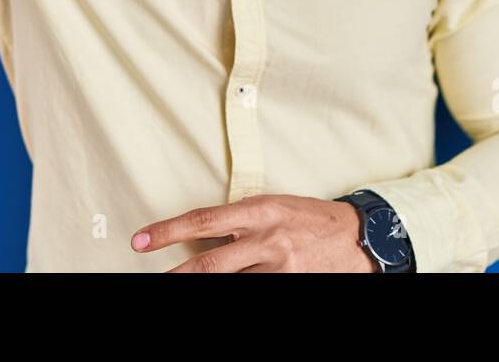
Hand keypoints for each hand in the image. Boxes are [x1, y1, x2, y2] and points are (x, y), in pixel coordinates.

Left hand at [132, 194, 377, 272]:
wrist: (357, 237)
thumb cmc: (311, 218)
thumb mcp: (274, 206)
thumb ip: (240, 220)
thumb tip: (201, 235)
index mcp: (259, 211)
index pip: (202, 220)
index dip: (167, 231)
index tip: (141, 240)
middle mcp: (266, 239)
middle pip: (210, 264)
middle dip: (177, 275)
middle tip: (155, 278)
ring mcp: (278, 267)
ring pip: (228, 284)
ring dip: (204, 285)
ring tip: (182, 282)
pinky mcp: (289, 285)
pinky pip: (252, 293)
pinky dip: (237, 291)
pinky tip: (227, 288)